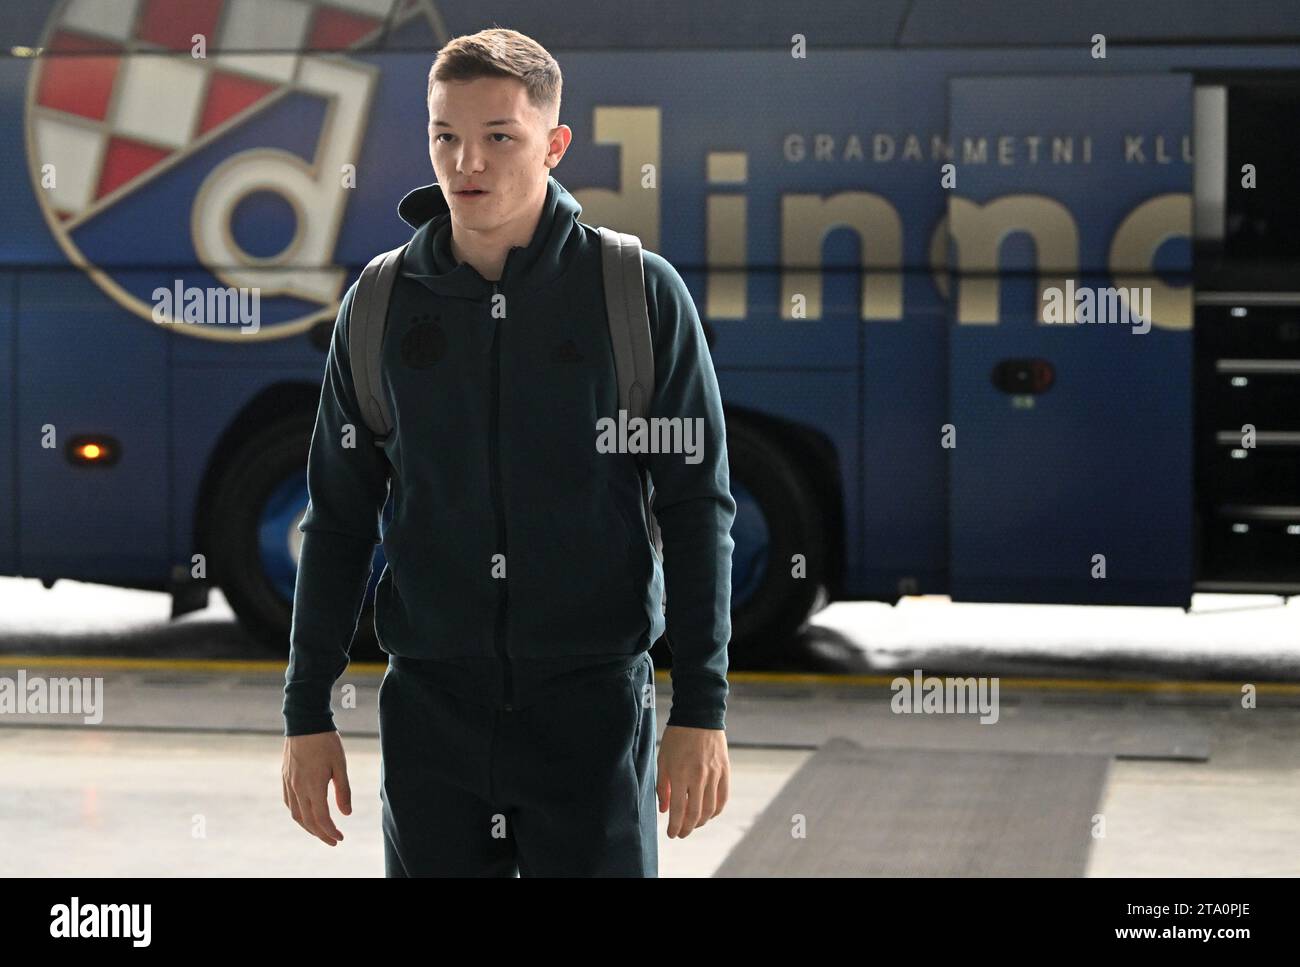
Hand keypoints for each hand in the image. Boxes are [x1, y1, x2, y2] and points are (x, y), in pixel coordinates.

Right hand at [282, 730, 351, 845]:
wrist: (304, 722)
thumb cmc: (326, 741)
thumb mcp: (340, 765)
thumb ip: (343, 791)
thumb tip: (346, 814)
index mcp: (313, 786)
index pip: (321, 818)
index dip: (330, 832)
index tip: (340, 838)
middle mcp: (298, 788)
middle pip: (307, 821)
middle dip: (320, 834)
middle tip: (333, 840)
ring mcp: (289, 783)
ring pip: (296, 814)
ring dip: (308, 826)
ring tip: (321, 831)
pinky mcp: (285, 777)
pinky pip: (289, 802)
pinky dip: (298, 814)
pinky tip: (306, 813)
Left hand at [656, 724, 729, 837]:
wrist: (699, 716)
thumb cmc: (677, 737)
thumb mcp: (663, 760)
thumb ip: (662, 787)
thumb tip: (664, 810)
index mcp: (680, 774)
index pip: (678, 809)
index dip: (674, 826)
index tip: (671, 834)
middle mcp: (698, 777)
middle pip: (695, 813)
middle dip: (687, 828)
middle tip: (681, 833)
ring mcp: (714, 774)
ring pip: (710, 809)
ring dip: (701, 822)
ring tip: (693, 824)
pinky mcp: (725, 771)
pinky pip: (723, 798)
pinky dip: (716, 811)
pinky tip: (709, 814)